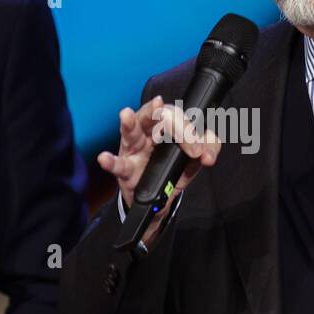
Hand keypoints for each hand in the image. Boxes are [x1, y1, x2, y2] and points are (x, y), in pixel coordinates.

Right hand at [96, 95, 220, 244]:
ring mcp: (133, 150)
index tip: (198, 152)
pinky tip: (104, 158)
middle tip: (179, 132)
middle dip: (168, 119)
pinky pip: (117, 165)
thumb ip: (208, 149)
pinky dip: (109, 162)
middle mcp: (147, 133)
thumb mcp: (194, 158)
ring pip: (130, 132)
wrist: (160, 199)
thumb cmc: (172, 169)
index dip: (189, 131)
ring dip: (129, 123)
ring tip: (126, 114)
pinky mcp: (125, 170)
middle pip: (153, 115)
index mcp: (165, 126)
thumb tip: (208, 155)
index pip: (176, 116)